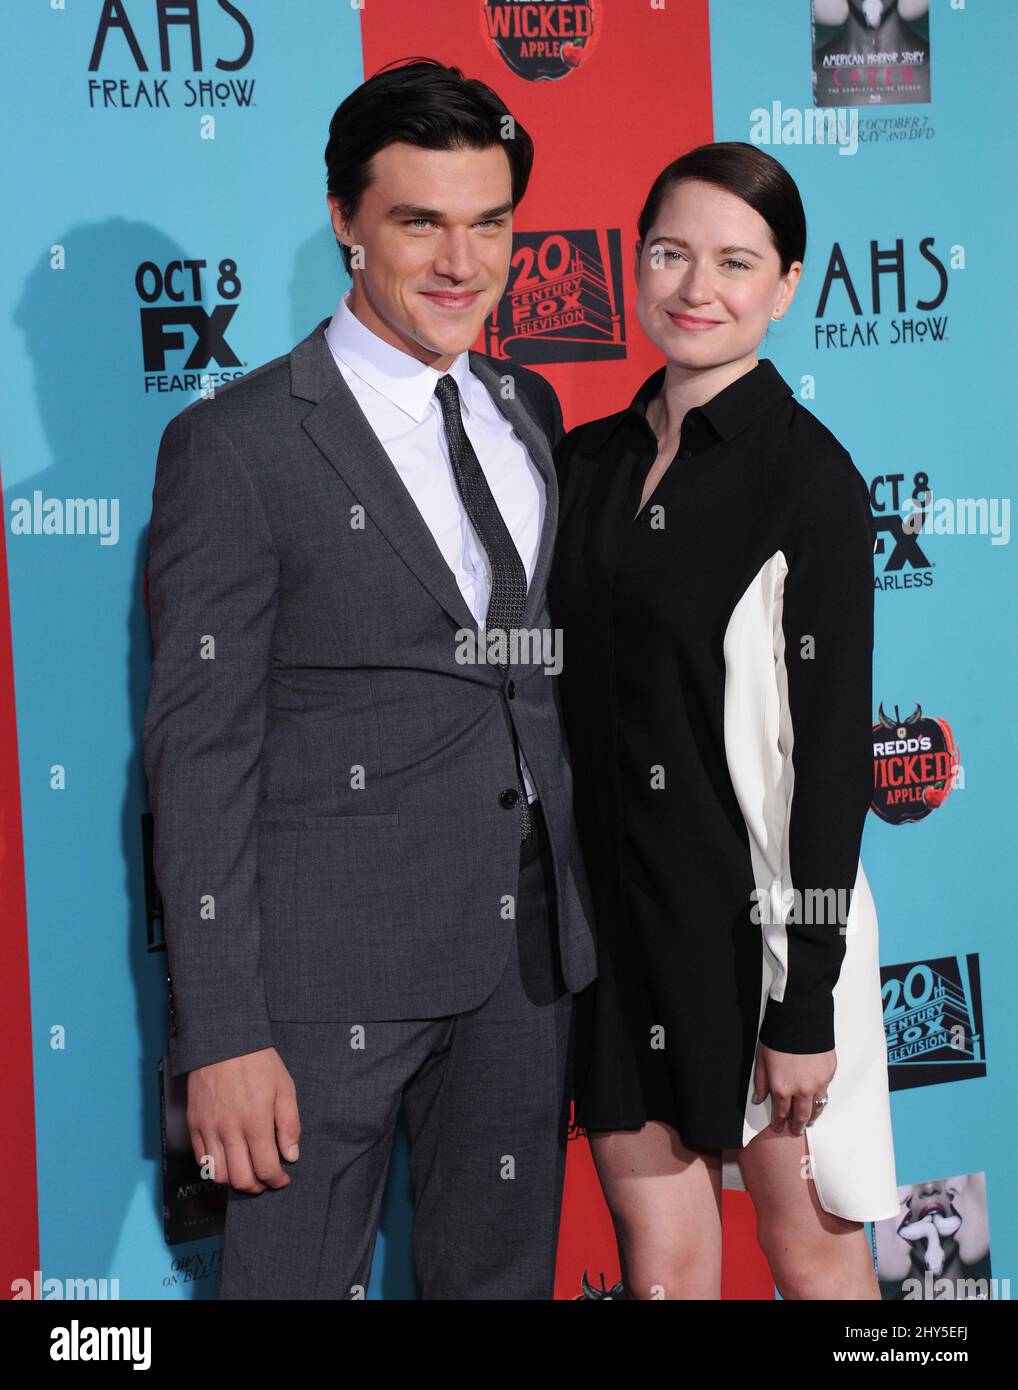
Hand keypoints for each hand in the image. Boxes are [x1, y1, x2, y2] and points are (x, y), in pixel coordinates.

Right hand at [186, 1047, 300, 1192]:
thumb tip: (290, 1156)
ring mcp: (209, 1128)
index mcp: (256, 1122)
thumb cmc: (258, 1062)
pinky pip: (201, 1160)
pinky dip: (215, 1167)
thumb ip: (290, 1125)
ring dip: (234, 1180)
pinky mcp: (194, 1124)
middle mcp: (230, 1130)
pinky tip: (228, 1158)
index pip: (266, 1169)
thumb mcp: (285, 1088)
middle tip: (265, 1180)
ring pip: (218, 1175)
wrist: (224, 1041)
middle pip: (240, 1179)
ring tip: (246, 1171)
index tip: (282, 1179)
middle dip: (256, 1187)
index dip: (277, 1181)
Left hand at [752, 1043, 835, 1136]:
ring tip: (808, 1119)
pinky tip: (816, 1097)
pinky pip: (825, 1091)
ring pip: (817, 1108)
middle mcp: (801, 1090)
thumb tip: (758, 1098)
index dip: (779, 1123)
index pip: (780, 1114)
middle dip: (797, 1126)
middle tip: (795, 1130)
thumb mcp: (762, 1059)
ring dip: (811, 1116)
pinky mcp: (829, 1074)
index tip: (778, 1126)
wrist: (800, 1019)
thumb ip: (761, 1082)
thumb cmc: (778, 1036)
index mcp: (781, 1088)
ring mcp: (818, 1083)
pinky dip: (820, 1097)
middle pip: (801, 1117)